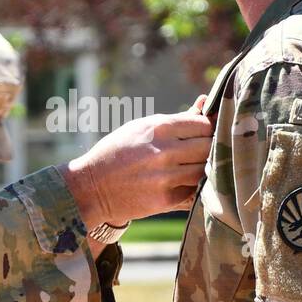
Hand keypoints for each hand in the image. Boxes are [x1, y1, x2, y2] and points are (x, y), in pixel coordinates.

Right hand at [62, 96, 211, 226]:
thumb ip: (177, 119)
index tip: (203, 134)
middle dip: (210, 149)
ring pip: (205, 170)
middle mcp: (164, 151)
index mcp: (158, 127)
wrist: (91, 188)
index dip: (208, 129)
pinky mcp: (165, 200)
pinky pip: (195, 191)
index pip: (203, 125)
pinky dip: (195, 187)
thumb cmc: (118, 152)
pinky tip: (185, 183)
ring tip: (193, 168)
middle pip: (208, 147)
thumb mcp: (142, 128)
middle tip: (202, 152)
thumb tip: (205, 101)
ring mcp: (165, 177)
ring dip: (204, 169)